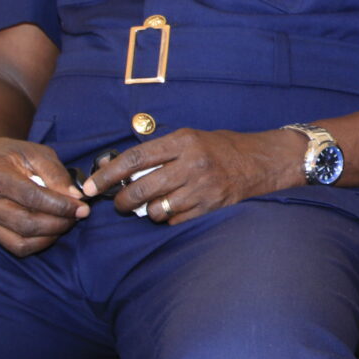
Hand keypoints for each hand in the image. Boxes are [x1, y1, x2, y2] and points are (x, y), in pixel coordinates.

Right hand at [0, 137, 88, 256]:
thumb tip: (75, 198)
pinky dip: (39, 243)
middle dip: (59, 222)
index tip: (82, 207)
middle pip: (25, 223)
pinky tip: (52, 230)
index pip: (31, 196)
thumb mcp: (36, 153)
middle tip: (78, 215)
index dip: (60, 205)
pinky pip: (16, 247)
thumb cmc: (13, 155)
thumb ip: (56, 174)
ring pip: (21, 240)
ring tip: (66, 221)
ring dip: (51, 235)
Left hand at [82, 126, 307, 224]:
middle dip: (122, 201)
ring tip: (153, 206)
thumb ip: (163, 150)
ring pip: (156, 210)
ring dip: (148, 212)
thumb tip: (122, 167)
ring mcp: (203, 188)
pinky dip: (169, 219)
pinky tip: (176, 210)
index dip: (108, 174)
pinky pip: (175, 221)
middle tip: (118, 204)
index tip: (91, 186)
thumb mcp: (194, 137)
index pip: (134, 158)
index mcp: (184, 141)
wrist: (266, 161)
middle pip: (141, 188)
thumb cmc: (226, 148)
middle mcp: (192, 163)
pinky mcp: (212, 207)